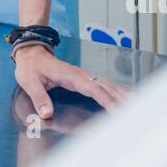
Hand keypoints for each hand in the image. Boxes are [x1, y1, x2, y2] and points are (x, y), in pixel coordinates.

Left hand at [13, 44, 130, 118]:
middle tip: (135, 112)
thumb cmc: (30, 67)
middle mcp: (80, 74)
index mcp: (70, 76)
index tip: (118, 111)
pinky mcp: (83, 77)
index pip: (93, 90)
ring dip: (122, 94)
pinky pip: (103, 84)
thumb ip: (39, 98)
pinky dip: (116, 91)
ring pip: (107, 85)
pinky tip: (125, 95)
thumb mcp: (29, 82)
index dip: (107, 101)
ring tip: (137, 104)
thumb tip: (47, 114)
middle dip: (121, 100)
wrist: (30, 52)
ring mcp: (83, 75)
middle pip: (106, 88)